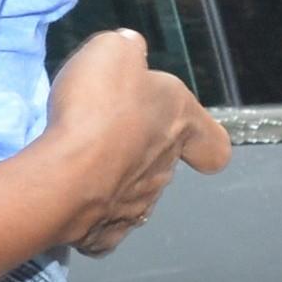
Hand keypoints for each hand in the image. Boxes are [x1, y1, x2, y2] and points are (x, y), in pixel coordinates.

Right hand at [46, 30, 230, 256]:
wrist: (66, 172)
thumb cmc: (97, 108)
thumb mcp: (113, 50)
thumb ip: (126, 48)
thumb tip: (129, 48)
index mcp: (179, 122)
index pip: (214, 144)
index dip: (203, 139)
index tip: (185, 132)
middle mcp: (164, 169)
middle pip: (164, 163)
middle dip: (139, 148)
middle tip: (103, 128)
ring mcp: (136, 206)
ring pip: (134, 193)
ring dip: (114, 178)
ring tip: (79, 159)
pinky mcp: (105, 233)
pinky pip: (103, 226)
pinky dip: (91, 215)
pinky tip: (72, 196)